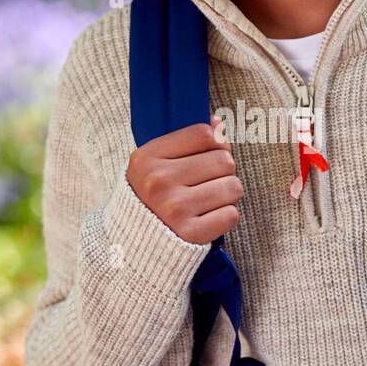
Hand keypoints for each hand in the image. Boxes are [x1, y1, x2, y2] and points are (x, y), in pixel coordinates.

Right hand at [126, 114, 243, 244]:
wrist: (133, 241)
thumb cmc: (151, 196)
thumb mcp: (154, 162)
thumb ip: (187, 140)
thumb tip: (219, 124)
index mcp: (148, 158)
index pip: (204, 134)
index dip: (216, 142)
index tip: (209, 153)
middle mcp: (159, 182)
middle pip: (224, 160)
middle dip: (223, 170)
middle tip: (207, 182)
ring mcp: (174, 209)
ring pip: (233, 187)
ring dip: (227, 193)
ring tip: (207, 199)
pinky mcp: (190, 234)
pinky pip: (231, 214)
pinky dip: (224, 215)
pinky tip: (207, 217)